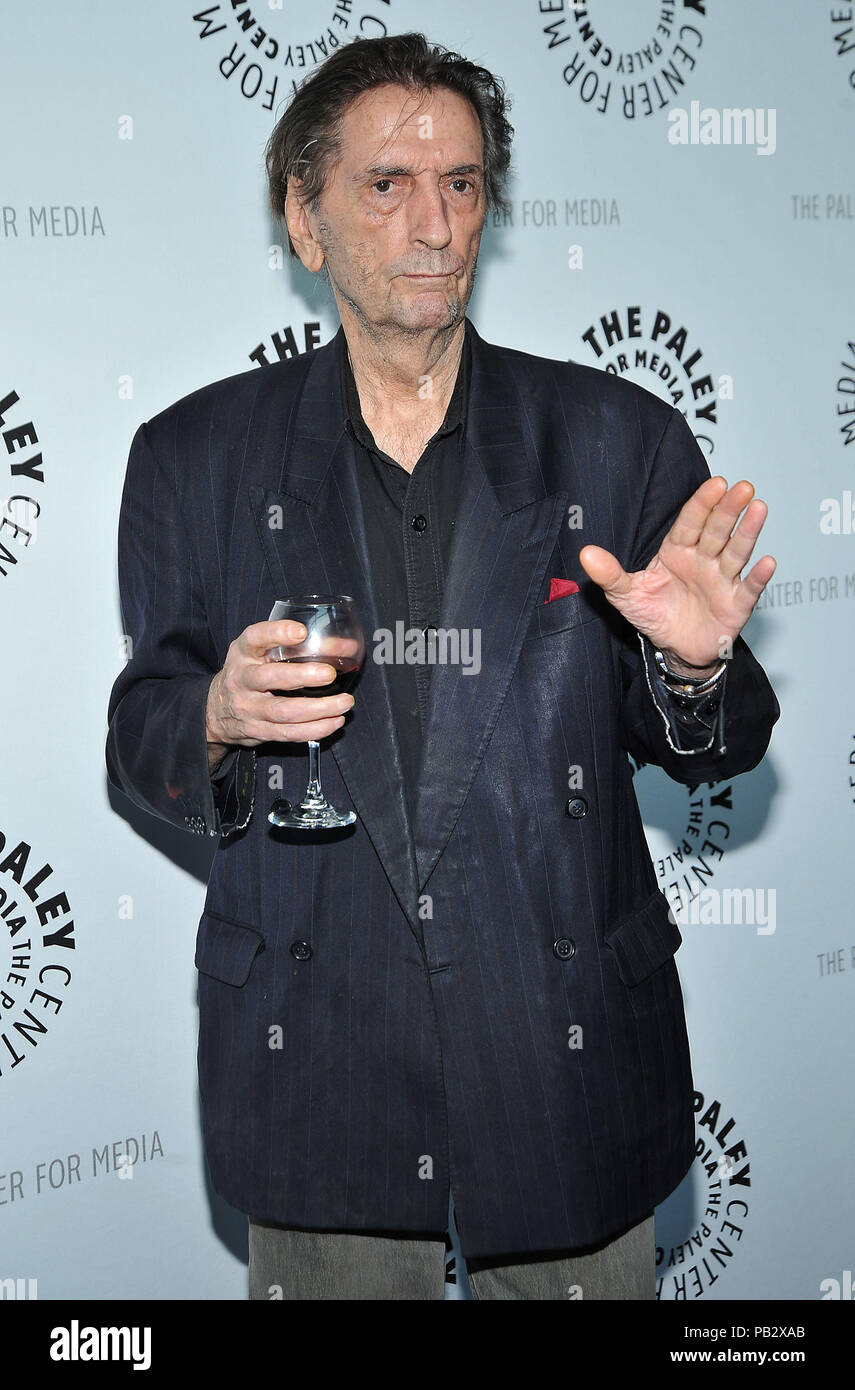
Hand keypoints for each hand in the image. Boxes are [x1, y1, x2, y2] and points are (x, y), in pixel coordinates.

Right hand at [205, 619, 354, 750]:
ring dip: (318, 709)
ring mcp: (248, 708)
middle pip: (270, 678)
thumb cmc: (249, 673)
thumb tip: (347, 647)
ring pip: (283, 711)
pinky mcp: (258, 731)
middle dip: (302, 676)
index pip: (256, 638)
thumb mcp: (262, 653)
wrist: (216, 710)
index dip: (277, 633)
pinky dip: (315, 729)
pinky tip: (334, 721)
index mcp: (243, 652)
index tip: (301, 632)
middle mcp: (242, 679)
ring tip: (344, 702)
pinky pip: (288, 733)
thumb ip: (298, 647)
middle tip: (329, 674)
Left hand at [578, 478, 775, 668]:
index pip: (690, 522)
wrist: (675, 649)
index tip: (715, 484)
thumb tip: (585, 554)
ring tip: (759, 509)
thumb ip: (609, 573)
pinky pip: (749, 589)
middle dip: (729, 509)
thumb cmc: (655, 614)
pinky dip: (758, 577)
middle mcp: (703, 561)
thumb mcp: (626, 594)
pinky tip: (768, 562)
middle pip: (717, 531)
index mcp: (677, 551)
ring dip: (748, 532)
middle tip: (742, 487)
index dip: (702, 503)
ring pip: (736, 552)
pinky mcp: (736, 604)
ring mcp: (722, 580)